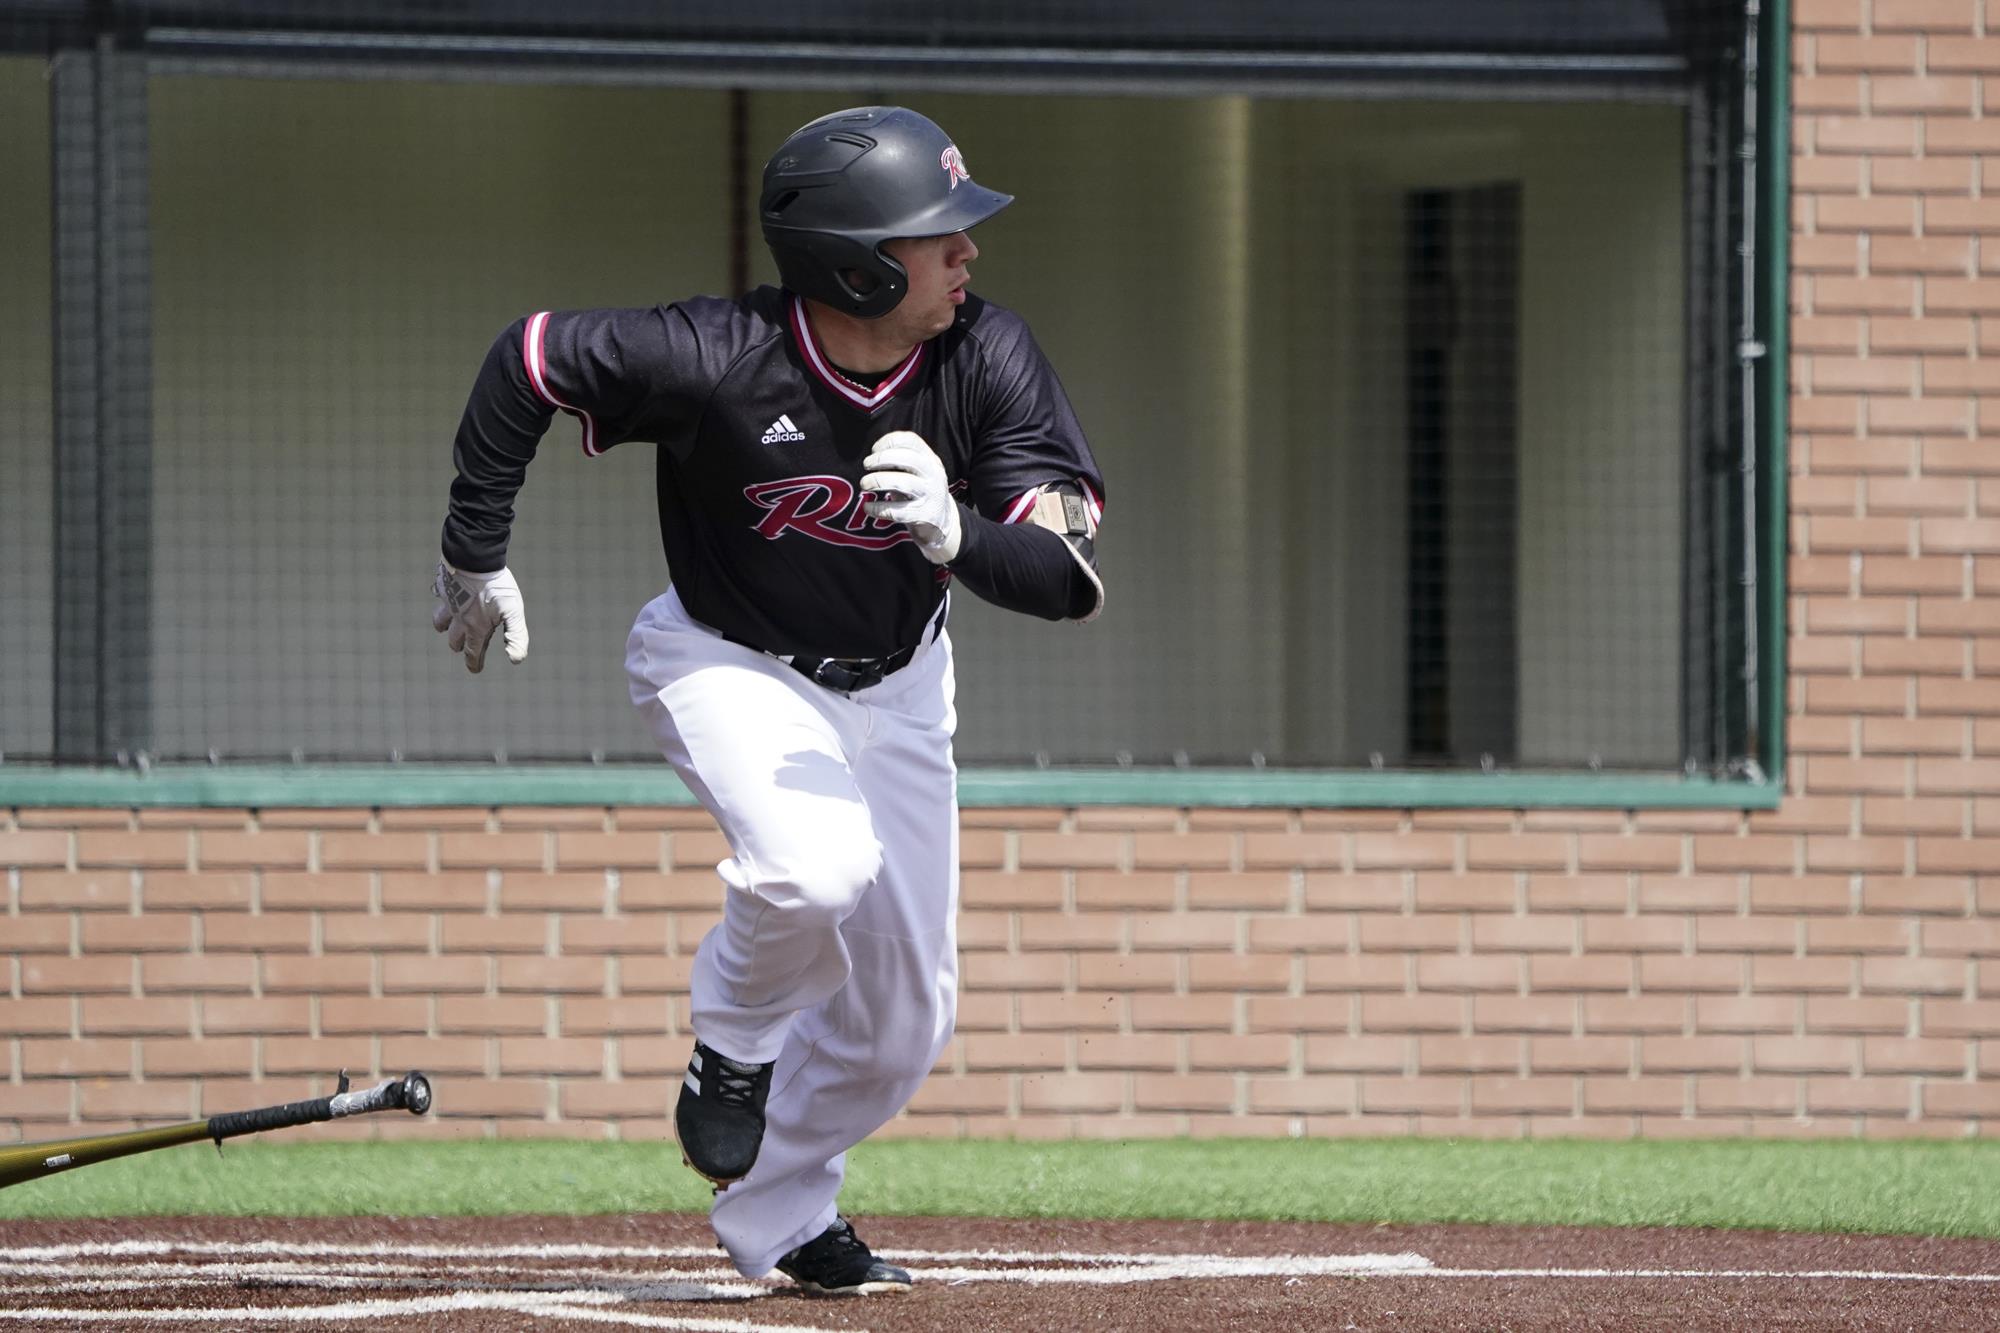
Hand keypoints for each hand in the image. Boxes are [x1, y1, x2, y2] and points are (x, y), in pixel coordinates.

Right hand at [431, 559, 529, 672]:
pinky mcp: (443, 586)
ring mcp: (449, 602)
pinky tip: (444, 595)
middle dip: (459, 646)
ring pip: (440, 619)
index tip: (475, 669)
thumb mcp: (512, 612)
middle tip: (462, 648)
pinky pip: (438, 595)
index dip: (474, 663)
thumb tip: (516, 659)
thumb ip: (515, 635)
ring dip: (442, 626)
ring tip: (445, 627)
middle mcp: (458, 618)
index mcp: (475, 627)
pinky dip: (440, 598)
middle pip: (454, 638)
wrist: (474, 559)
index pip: (473, 652)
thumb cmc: (496, 586)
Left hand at [862, 431, 961, 563]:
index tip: (874, 450)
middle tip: (866, 464)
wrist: (942, 520)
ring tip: (864, 484)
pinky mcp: (924, 515)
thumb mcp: (917, 471)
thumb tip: (872, 457)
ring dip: (878, 481)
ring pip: (903, 482)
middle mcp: (933, 474)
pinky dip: (878, 508)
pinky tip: (868, 507)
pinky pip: (897, 511)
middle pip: (908, 458)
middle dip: (881, 459)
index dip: (888, 441)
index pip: (910, 440)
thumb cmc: (920, 489)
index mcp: (930, 458)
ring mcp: (930, 495)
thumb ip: (899, 461)